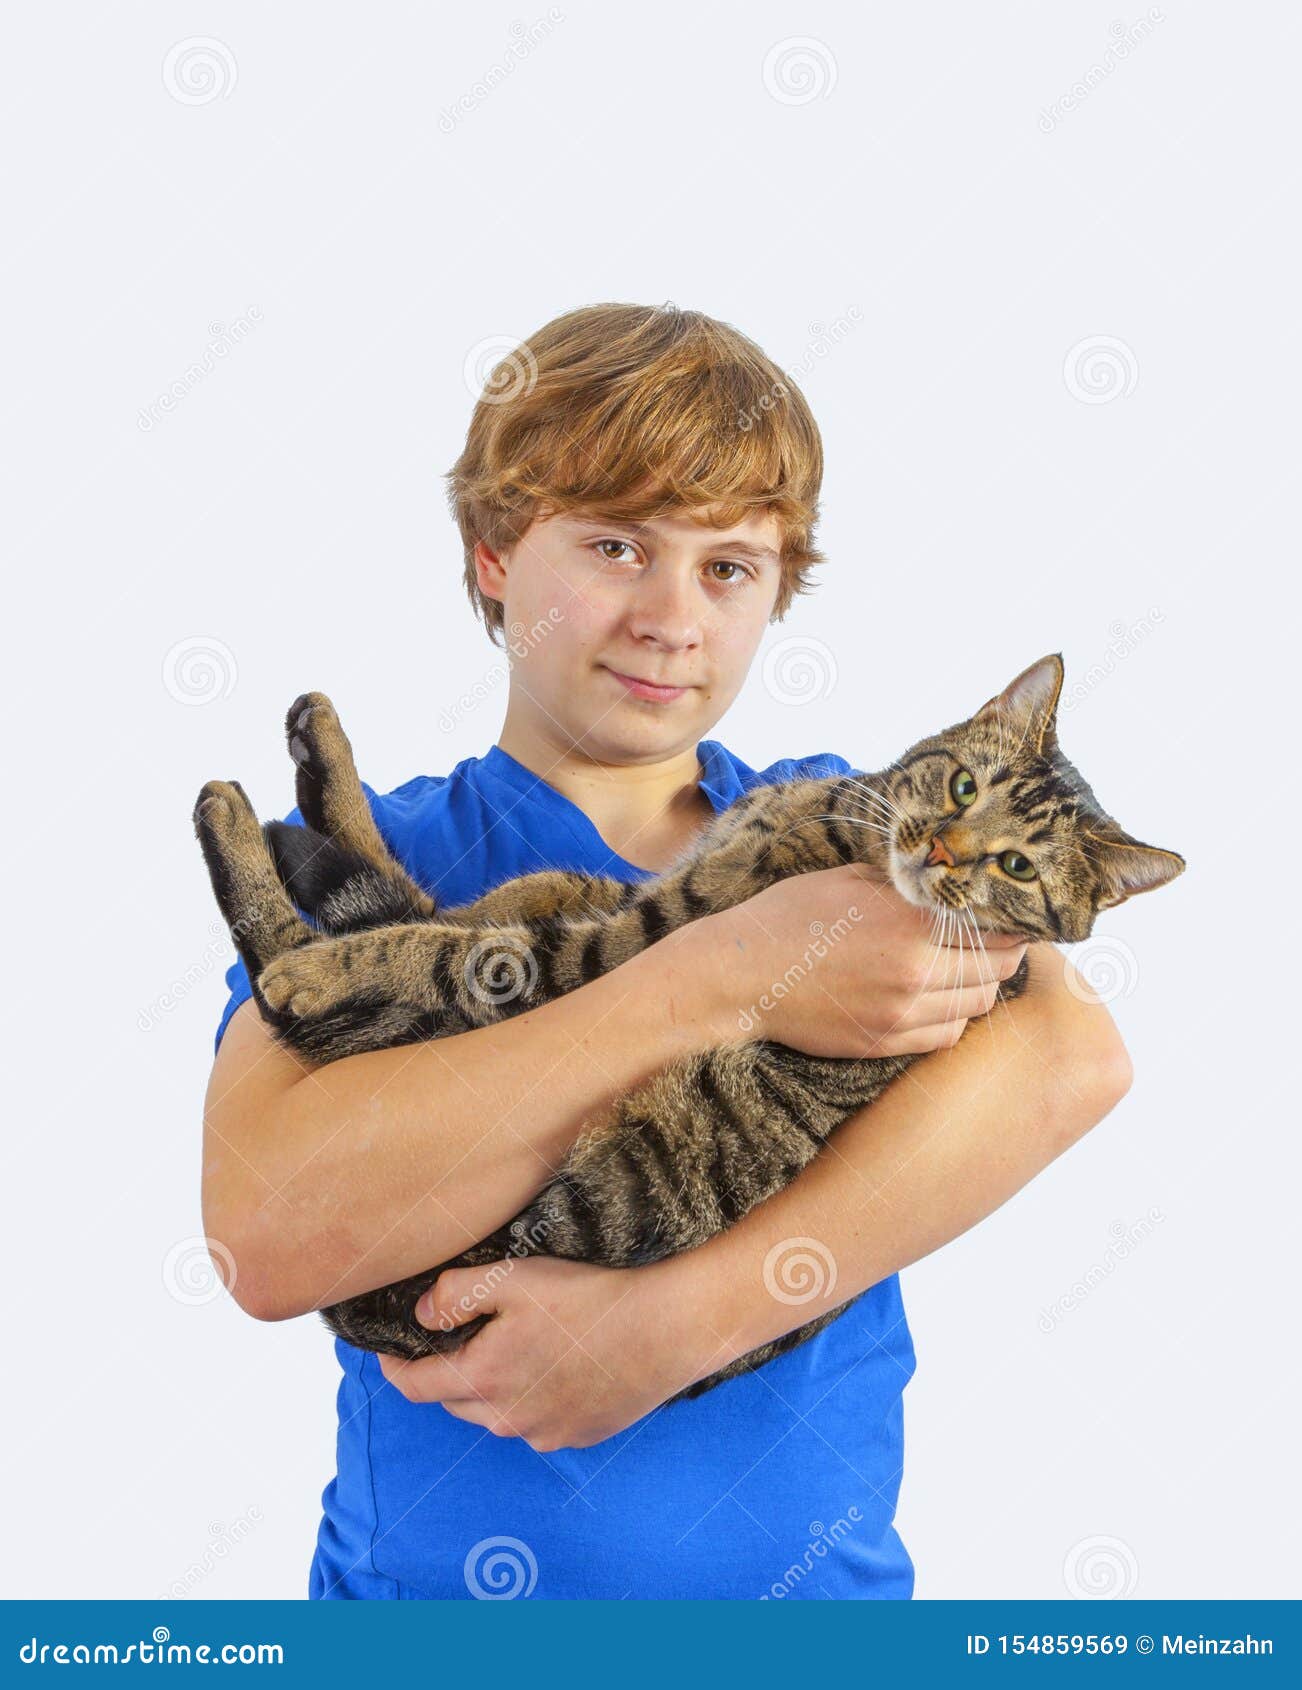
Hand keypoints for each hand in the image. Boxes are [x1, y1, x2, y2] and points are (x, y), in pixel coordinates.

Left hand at [375, 1255, 700, 1451]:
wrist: (664, 1331)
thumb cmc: (588, 1300)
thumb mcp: (514, 1279)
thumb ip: (455, 1295)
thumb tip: (421, 1315)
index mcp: (483, 1380)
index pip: (414, 1385)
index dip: (393, 1365)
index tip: (385, 1350)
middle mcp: (506, 1419)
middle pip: (454, 1398)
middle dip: (447, 1369)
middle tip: (462, 1332)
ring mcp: (543, 1435)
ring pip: (496, 1412)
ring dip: (492, 1385)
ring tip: (519, 1344)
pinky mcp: (576, 1437)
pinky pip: (536, 1421)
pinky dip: (532, 1397)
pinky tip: (558, 1363)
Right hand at [704, 864, 1026, 1058]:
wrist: (740, 977)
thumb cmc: (787, 918)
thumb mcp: (845, 880)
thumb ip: (901, 883)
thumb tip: (943, 879)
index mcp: (907, 924)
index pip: (992, 928)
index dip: (1013, 922)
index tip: (1014, 916)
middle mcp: (913, 972)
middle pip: (996, 970)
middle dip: (1006, 954)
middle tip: (1003, 941)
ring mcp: (900, 1015)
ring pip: (977, 1005)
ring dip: (983, 986)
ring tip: (972, 969)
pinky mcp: (884, 1043)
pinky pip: (946, 1035)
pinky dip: (956, 1017)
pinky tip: (942, 999)